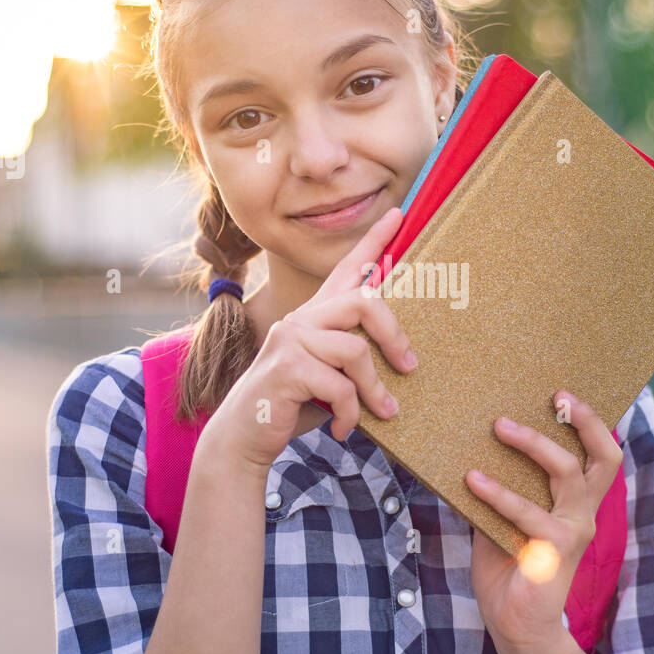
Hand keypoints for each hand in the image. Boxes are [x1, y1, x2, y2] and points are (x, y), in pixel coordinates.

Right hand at [206, 206, 417, 470]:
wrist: (243, 437)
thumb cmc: (291, 406)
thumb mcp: (327, 376)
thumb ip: (351, 358)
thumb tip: (403, 358)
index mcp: (312, 317)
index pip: (346, 269)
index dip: (373, 241)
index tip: (400, 216)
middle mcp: (300, 319)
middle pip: (363, 301)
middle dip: (394, 334)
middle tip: (410, 366)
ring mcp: (290, 339)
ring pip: (355, 350)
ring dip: (374, 388)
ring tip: (384, 413)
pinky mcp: (286, 367)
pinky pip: (340, 386)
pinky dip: (351, 414)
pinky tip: (342, 429)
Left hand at [465, 390, 623, 651]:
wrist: (512, 623)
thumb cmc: (507, 566)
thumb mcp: (502, 518)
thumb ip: (501, 485)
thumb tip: (470, 444)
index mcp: (576, 502)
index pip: (600, 456)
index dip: (592, 423)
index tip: (566, 393)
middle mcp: (583, 512)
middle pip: (603, 457)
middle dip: (583, 420)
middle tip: (553, 396)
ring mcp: (573, 531)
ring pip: (565, 472)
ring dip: (531, 444)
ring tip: (498, 426)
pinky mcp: (553, 551)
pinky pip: (526, 512)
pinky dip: (498, 493)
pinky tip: (472, 480)